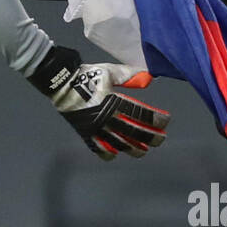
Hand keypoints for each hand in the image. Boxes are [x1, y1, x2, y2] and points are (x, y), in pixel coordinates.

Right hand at [28, 46, 169, 160]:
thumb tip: (148, 78)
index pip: (141, 114)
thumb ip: (129, 76)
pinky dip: (109, 153)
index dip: (156, 119)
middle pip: (134, 132)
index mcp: (113, 102)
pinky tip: (117, 152)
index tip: (165, 121)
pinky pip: (99, 148)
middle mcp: (106, 118)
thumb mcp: (109, 72)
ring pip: (120, 145)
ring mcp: (96, 128)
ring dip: (134, 149)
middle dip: (151, 137)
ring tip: (143, 150)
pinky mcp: (86, 133)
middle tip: (161, 139)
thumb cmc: (86, 75)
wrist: (61, 83)